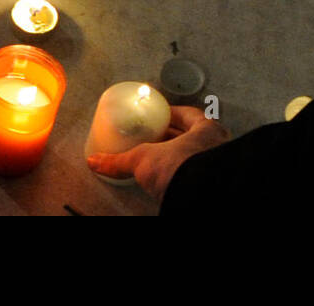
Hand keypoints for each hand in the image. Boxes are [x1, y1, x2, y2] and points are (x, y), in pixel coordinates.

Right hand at [86, 106, 229, 203]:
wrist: (197, 199)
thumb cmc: (181, 169)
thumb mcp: (144, 159)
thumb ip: (119, 160)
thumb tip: (96, 161)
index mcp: (207, 129)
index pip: (190, 114)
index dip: (172, 114)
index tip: (159, 115)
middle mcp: (217, 146)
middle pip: (192, 135)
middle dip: (172, 136)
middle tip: (153, 136)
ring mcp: (216, 166)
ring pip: (194, 155)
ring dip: (176, 156)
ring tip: (156, 158)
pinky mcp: (210, 184)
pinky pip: (194, 174)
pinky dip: (179, 173)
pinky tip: (165, 178)